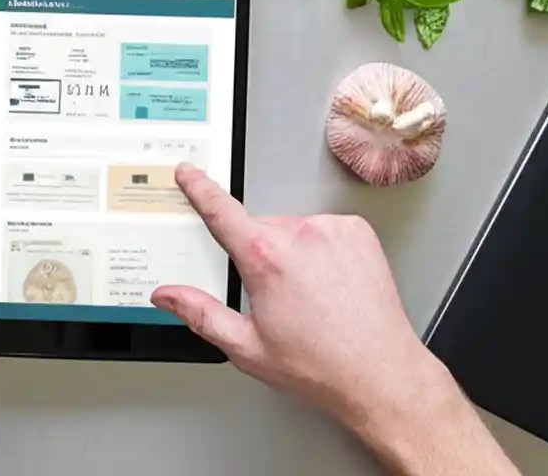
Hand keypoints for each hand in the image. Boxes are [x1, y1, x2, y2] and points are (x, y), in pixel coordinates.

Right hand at [152, 165, 448, 430]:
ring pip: (293, 229)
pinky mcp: (358, 232)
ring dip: (291, 252)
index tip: (189, 173)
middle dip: (256, 255)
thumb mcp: (246, 346)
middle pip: (259, 229)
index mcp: (266, 259)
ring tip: (309, 296)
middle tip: (273, 297)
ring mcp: (333, 230)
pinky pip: (324, 230)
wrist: (379, 373)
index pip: (221, 212)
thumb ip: (200, 313)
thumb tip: (168, 296)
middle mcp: (300, 235)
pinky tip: (328, 284)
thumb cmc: (320, 365)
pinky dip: (320, 249)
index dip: (200, 189)